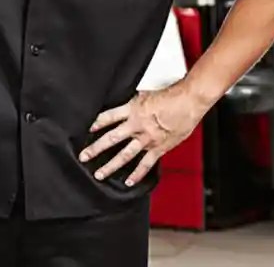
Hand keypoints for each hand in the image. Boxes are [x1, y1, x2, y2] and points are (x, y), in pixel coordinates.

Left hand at [79, 83, 208, 186]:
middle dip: (95, 149)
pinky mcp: (159, 148)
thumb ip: (136, 102)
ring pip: (124, 155)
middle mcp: (137, 125)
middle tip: (84, 156)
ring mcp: (147, 139)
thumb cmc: (172, 94)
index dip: (96, 123)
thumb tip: (128, 103)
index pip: (108, 117)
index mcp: (132, 109)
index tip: (87, 129)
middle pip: (111, 138)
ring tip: (99, 174)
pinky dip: (136, 174)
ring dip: (110, 165)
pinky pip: (145, 164)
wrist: (189, 100)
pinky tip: (128, 181)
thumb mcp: (147, 93)